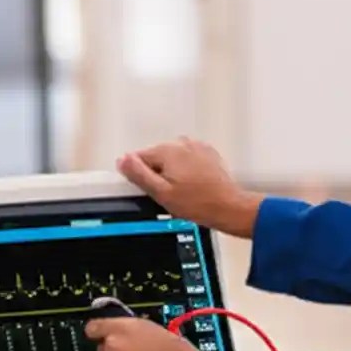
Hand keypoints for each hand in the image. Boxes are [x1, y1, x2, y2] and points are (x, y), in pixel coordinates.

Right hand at [117, 137, 262, 237]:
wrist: (228, 207)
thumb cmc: (199, 203)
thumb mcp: (161, 193)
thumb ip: (138, 174)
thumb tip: (123, 160)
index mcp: (168, 150)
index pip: (138, 158)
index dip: (140, 177)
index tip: (149, 190)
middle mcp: (183, 143)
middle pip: (156, 158)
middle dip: (157, 175)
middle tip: (168, 195)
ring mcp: (197, 147)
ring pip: (172, 159)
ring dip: (172, 174)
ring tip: (183, 192)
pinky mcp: (207, 154)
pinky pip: (188, 161)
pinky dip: (187, 172)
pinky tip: (193, 187)